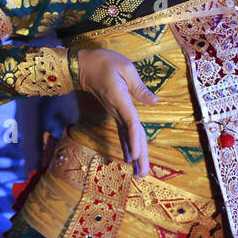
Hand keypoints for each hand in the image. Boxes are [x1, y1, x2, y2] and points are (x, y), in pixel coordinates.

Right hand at [75, 46, 157, 176]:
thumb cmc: (104, 62)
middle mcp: (118, 110)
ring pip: (128, 136)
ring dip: (135, 155)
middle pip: (131, 135)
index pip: (130, 122)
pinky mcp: (115, 112)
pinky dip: (128, 145)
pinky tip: (131, 158)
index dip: (134, 139)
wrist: (83, 66)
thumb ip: (139, 86)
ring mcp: (115, 113)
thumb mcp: (125, 67)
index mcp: (120, 99)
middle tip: (142, 175)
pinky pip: (123, 132)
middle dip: (138, 155)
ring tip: (139, 173)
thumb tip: (154, 101)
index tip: (136, 156)